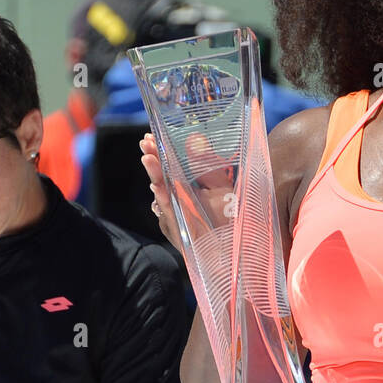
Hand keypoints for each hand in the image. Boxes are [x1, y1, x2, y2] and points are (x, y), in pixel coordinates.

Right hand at [139, 130, 236, 249]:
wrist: (238, 246)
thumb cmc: (229, 218)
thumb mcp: (218, 184)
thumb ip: (205, 163)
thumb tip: (192, 138)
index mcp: (184, 189)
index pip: (167, 167)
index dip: (158, 152)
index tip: (150, 137)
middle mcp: (176, 202)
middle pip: (161, 178)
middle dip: (152, 160)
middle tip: (145, 142)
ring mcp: (175, 217)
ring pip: (161, 194)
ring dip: (154, 175)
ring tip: (147, 158)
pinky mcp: (180, 231)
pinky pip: (169, 214)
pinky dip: (163, 199)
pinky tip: (157, 187)